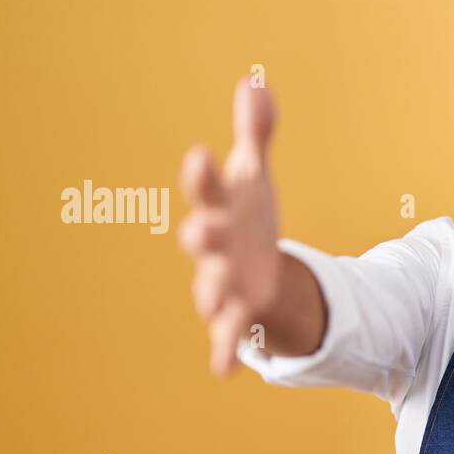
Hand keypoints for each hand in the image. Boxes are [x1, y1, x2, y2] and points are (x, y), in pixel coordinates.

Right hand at [178, 79, 281, 375]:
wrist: (252, 262)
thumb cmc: (248, 213)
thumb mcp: (255, 176)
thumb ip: (256, 134)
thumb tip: (256, 82)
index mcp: (219, 206)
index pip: (207, 187)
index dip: (203, 175)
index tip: (199, 155)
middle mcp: (214, 245)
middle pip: (203, 238)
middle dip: (200, 235)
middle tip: (197, 231)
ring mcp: (223, 280)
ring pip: (211, 288)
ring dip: (211, 292)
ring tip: (214, 298)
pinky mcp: (239, 313)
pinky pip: (229, 334)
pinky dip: (224, 351)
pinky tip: (223, 370)